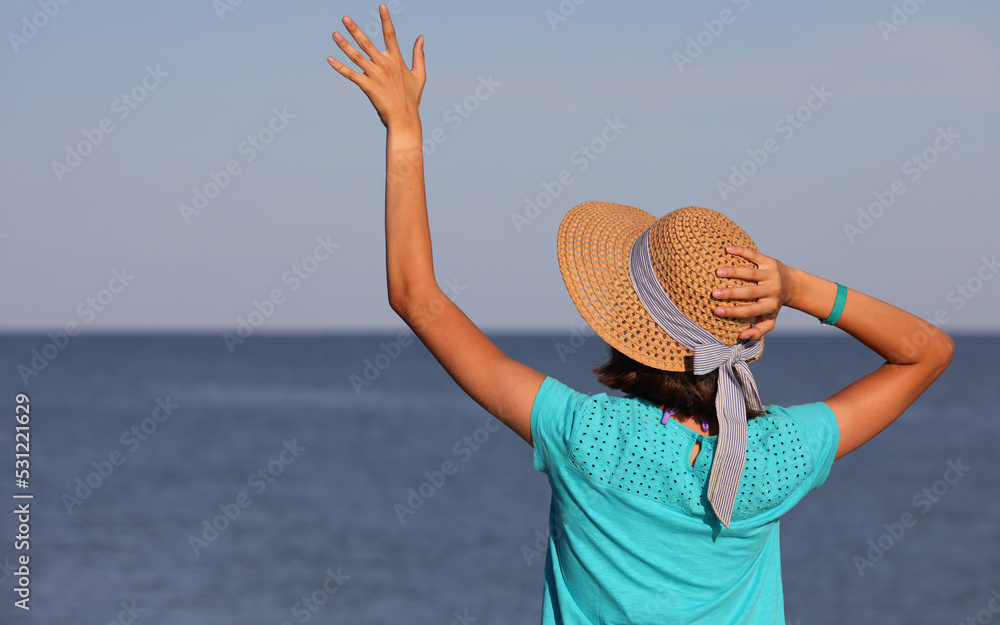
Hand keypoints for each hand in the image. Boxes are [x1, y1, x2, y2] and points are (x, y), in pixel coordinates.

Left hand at [327, 4, 425, 128]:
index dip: (386, 20)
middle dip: (355, 30)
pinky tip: (330, 59)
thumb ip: (419, 55)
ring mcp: (375, 75)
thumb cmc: (412, 98)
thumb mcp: (419, 75)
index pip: (390, 35)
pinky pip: (351, 75)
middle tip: (345, 18)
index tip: (381, 6)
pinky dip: (340, 67)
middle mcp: (384, 65)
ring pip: (356, 56)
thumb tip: (421, 38)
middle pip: (367, 43)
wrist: (404, 118)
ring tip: (334, 34)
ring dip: (344, 45)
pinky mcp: (367, 86)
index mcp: (397, 60)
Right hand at [711, 245, 793, 340]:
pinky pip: (754, 255)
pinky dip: (741, 251)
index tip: (716, 311)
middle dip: (731, 293)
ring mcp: (770, 274)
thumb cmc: (773, 304)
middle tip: (714, 293)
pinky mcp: (769, 261)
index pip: (749, 310)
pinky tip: (727, 249)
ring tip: (717, 271)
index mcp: (769, 305)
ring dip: (734, 272)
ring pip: (751, 273)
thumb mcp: (769, 319)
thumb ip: (758, 331)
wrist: (792, 284)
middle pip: (750, 292)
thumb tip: (741, 336)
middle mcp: (771, 290)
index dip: (733, 312)